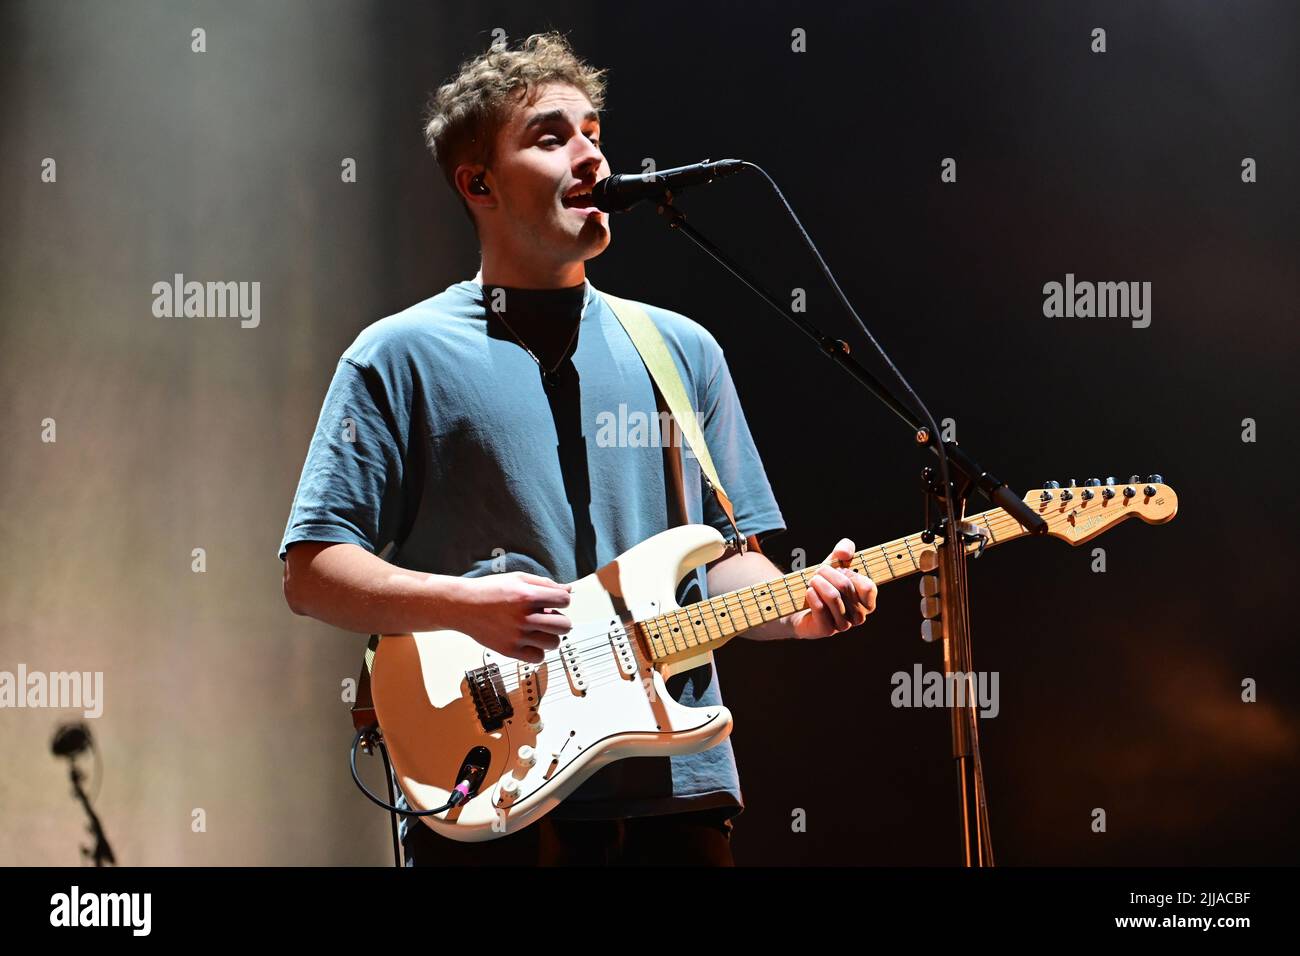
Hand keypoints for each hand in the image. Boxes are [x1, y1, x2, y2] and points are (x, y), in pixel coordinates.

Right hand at [449, 572, 572, 663]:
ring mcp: (517, 636)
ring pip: (554, 644)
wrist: (463, 605)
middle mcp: (524, 617)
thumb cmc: (489, 590)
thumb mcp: (518, 579)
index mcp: (527, 595)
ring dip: (550, 637)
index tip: (555, 602)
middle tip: (550, 618)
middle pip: (564, 626)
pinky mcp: (509, 650)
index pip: (565, 600)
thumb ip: (544, 584)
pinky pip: (538, 658)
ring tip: (538, 630)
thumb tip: (569, 589)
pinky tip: (529, 641)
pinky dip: (537, 651)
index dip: (562, 600)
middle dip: (561, 621)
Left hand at [789, 538, 877, 639]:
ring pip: (833, 597)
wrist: (801, 605)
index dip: (850, 573)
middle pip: (845, 587)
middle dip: (828, 573)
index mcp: (867, 602)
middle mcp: (859, 616)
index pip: (868, 586)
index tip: (840, 569)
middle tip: (818, 571)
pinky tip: (809, 591)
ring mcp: (843, 625)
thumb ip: (844, 550)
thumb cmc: (824, 583)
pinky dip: (812, 595)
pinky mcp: (826, 630)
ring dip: (818, 583)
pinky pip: (821, 609)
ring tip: (812, 580)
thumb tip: (846, 552)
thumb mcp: (835, 563)